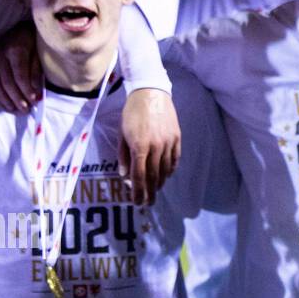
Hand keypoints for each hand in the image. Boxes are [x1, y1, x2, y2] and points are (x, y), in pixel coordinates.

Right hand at [0, 21, 40, 111]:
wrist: (19, 29)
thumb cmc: (34, 42)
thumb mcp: (40, 53)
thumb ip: (37, 72)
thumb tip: (37, 93)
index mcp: (15, 49)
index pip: (20, 75)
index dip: (27, 90)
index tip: (35, 101)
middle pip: (6, 81)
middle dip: (16, 98)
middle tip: (25, 110)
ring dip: (4, 99)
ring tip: (15, 109)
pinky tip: (2, 100)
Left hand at [120, 88, 181, 205]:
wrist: (151, 93)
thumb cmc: (131, 113)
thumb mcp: (121, 134)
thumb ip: (122, 155)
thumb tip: (124, 175)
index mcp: (139, 147)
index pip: (139, 176)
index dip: (138, 191)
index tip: (137, 202)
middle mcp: (156, 147)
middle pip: (154, 176)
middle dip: (150, 192)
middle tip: (148, 203)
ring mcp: (168, 142)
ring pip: (165, 169)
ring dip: (160, 182)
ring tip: (156, 190)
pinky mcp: (177, 137)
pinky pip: (175, 158)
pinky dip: (171, 169)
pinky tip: (167, 175)